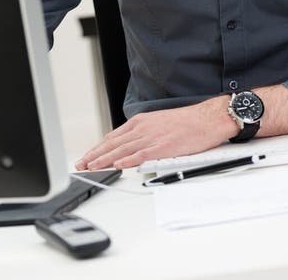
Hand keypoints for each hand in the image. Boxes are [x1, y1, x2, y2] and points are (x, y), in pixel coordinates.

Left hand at [75, 97, 233, 169]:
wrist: (206, 119)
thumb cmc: (187, 123)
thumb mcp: (158, 124)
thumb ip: (142, 135)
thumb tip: (129, 148)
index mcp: (141, 122)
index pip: (113, 136)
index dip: (97, 148)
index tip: (86, 156)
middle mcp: (143, 128)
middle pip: (113, 143)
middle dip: (95, 155)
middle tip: (81, 164)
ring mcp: (152, 137)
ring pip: (122, 149)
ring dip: (105, 159)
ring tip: (91, 167)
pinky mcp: (163, 146)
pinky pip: (142, 154)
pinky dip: (128, 160)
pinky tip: (118, 165)